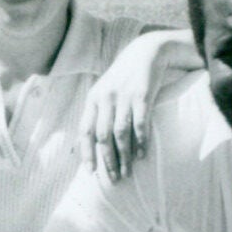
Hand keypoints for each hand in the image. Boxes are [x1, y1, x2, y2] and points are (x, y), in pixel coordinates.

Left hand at [82, 33, 192, 181]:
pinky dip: (140, 142)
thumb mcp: (105, 91)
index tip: (92, 172)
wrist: (146, 52)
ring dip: (123, 156)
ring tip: (127, 172)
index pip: (85, 130)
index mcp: (93, 99)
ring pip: (120, 133)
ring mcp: (123, 97)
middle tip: (114, 179)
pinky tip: (142, 156)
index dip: (87, 153)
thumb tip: (93, 144)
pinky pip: (140, 123)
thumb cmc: (124, 78)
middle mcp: (105, 98)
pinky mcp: (142, 95)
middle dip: (107, 160)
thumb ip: (98, 113)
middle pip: (102, 136)